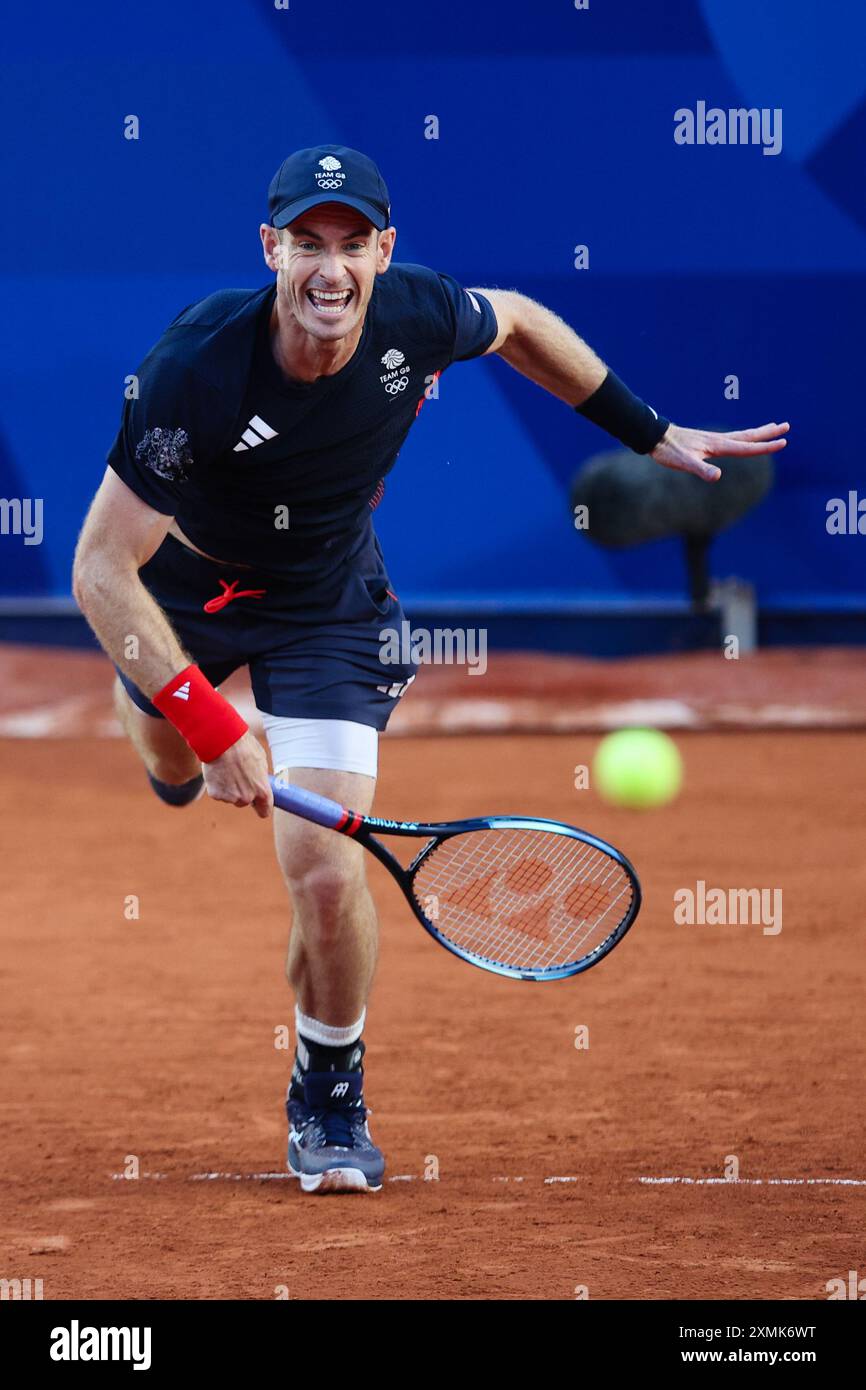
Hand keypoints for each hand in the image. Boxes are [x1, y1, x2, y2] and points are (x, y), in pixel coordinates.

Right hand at [203, 731, 273, 817]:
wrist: (222, 741)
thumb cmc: (244, 747)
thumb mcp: (261, 760)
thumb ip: (261, 777)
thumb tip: (262, 782)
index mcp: (262, 790)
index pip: (265, 810)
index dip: (262, 808)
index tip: (259, 807)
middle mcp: (247, 798)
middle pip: (245, 802)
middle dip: (242, 791)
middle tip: (238, 775)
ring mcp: (231, 798)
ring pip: (231, 797)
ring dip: (229, 788)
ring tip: (227, 769)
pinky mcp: (216, 795)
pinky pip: (218, 793)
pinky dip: (217, 785)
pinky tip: (219, 771)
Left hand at [651, 421, 788, 482]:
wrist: (656, 436)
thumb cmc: (670, 451)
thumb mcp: (685, 464)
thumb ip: (701, 470)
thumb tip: (717, 477)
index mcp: (718, 446)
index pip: (747, 447)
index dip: (765, 447)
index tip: (783, 443)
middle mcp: (719, 440)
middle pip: (749, 436)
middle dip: (768, 433)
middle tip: (787, 426)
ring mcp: (713, 439)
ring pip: (742, 435)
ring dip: (758, 432)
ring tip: (773, 426)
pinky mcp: (707, 440)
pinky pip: (731, 438)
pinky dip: (743, 436)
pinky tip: (742, 438)